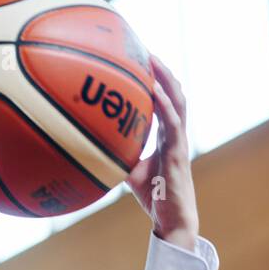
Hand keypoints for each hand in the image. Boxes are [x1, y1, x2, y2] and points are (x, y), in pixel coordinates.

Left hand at [125, 53, 198, 250]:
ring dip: (166, 79)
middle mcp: (176, 134)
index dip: (157, 80)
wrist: (172, 220)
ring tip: (154, 59)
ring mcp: (179, 141)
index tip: (143, 60)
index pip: (165, 101)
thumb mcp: (129, 170)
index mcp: (167, 136)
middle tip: (146, 49)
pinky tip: (153, 90)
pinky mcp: (178, 152)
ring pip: (178, 102)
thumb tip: (89, 145)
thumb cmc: (154, 196)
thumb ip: (116, 155)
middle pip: (174, 94)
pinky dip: (164, 105)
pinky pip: (173, 123)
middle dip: (162, 71)